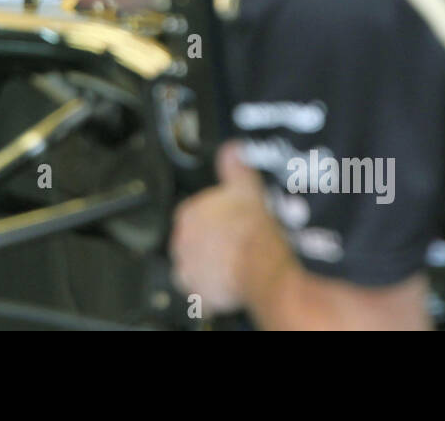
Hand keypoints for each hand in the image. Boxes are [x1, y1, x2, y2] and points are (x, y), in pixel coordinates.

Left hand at [169, 141, 291, 315]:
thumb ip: (236, 167)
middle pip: (194, 241)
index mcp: (189, 213)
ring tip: (231, 267)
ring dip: (209, 268)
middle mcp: (182, 240)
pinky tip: (228, 287)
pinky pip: (202, 293)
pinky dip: (213, 293)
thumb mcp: (247, 186)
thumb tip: (232, 150)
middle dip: (211, 244)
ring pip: (195, 267)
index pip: (195, 214)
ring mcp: (188, 268)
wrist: (262, 262)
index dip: (215, 220)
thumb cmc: (254, 227)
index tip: (229, 224)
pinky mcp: (198, 292)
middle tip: (234, 246)